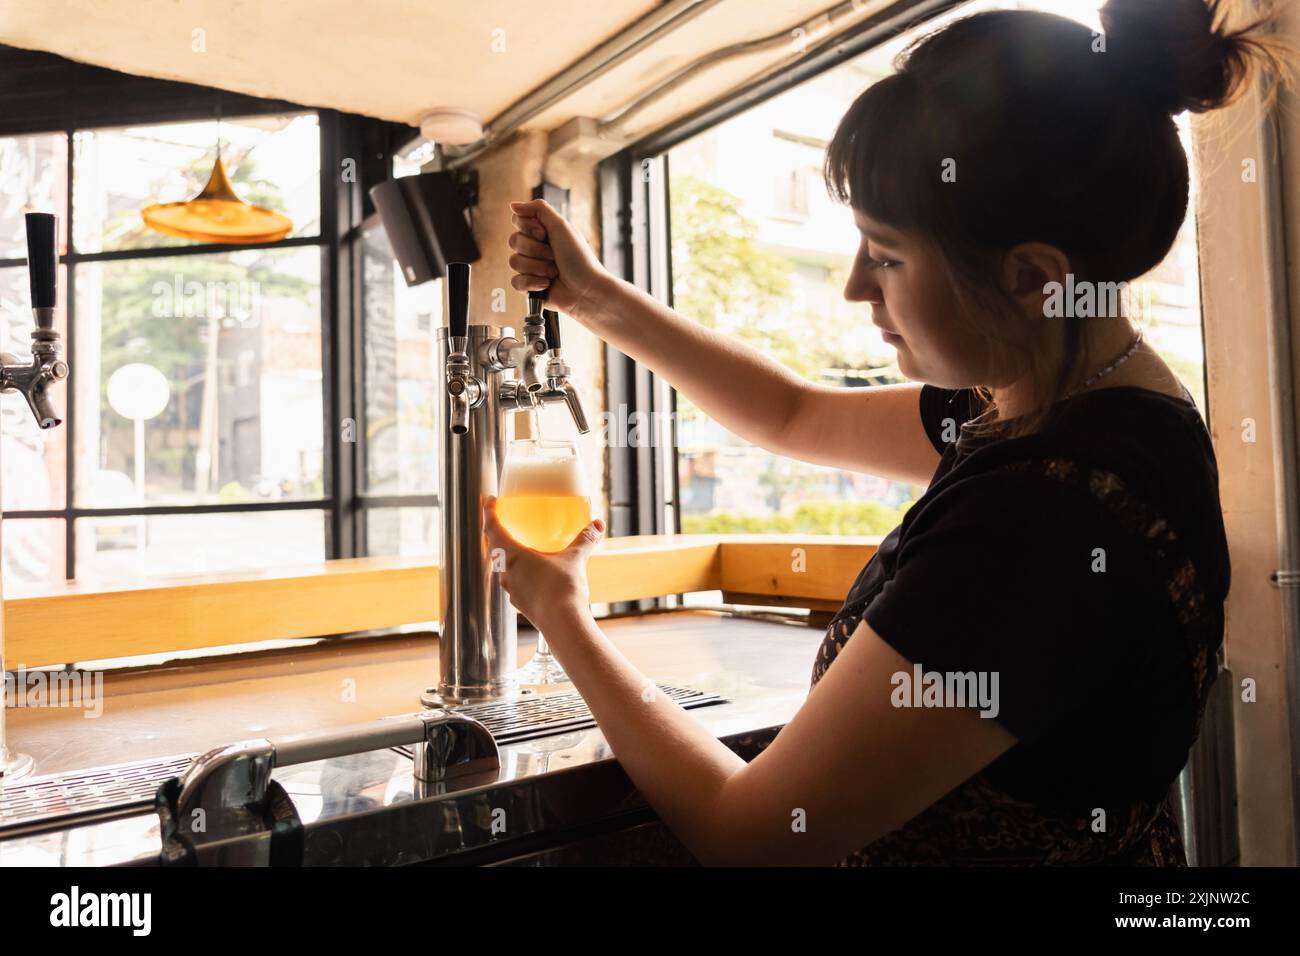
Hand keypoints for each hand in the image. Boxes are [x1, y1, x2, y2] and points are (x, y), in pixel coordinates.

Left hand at [482, 494, 605, 634]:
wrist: (563, 624)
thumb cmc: (563, 589)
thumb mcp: (575, 559)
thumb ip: (585, 540)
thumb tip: (597, 524)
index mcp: (512, 556)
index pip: (492, 528)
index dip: (489, 512)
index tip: (490, 501)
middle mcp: (506, 573)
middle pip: (494, 548)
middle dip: (497, 533)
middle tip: (505, 522)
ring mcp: (511, 590)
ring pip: (503, 567)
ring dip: (508, 555)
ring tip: (522, 547)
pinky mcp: (520, 603)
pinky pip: (515, 582)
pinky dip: (521, 573)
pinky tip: (536, 573)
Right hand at [508, 198, 610, 320]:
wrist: (587, 290)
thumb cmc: (579, 258)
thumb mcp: (561, 226)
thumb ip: (538, 209)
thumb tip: (513, 205)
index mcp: (543, 232)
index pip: (518, 221)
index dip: (527, 228)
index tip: (544, 234)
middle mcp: (536, 248)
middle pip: (514, 241)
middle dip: (536, 250)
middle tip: (554, 256)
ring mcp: (532, 267)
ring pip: (514, 262)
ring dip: (537, 267)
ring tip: (554, 272)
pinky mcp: (530, 286)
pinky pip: (516, 282)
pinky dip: (532, 283)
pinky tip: (547, 285)